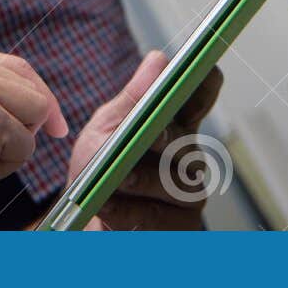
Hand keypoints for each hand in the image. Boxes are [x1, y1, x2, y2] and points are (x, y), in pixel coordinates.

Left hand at [64, 50, 224, 229]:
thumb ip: (133, 99)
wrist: (81, 220)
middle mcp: (187, 157)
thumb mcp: (106, 128)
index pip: (201, 98)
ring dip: (142, 179)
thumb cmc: (98, 169)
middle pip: (187, 143)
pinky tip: (109, 206)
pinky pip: (161, 218)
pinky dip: (130, 211)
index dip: (206, 83)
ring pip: (176, 183)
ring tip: (116, 178)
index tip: (202, 69)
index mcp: (174, 124)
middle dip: (166, 139)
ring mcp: (189, 194)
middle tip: (147, 136)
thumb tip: (159, 59)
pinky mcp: (180, 229)